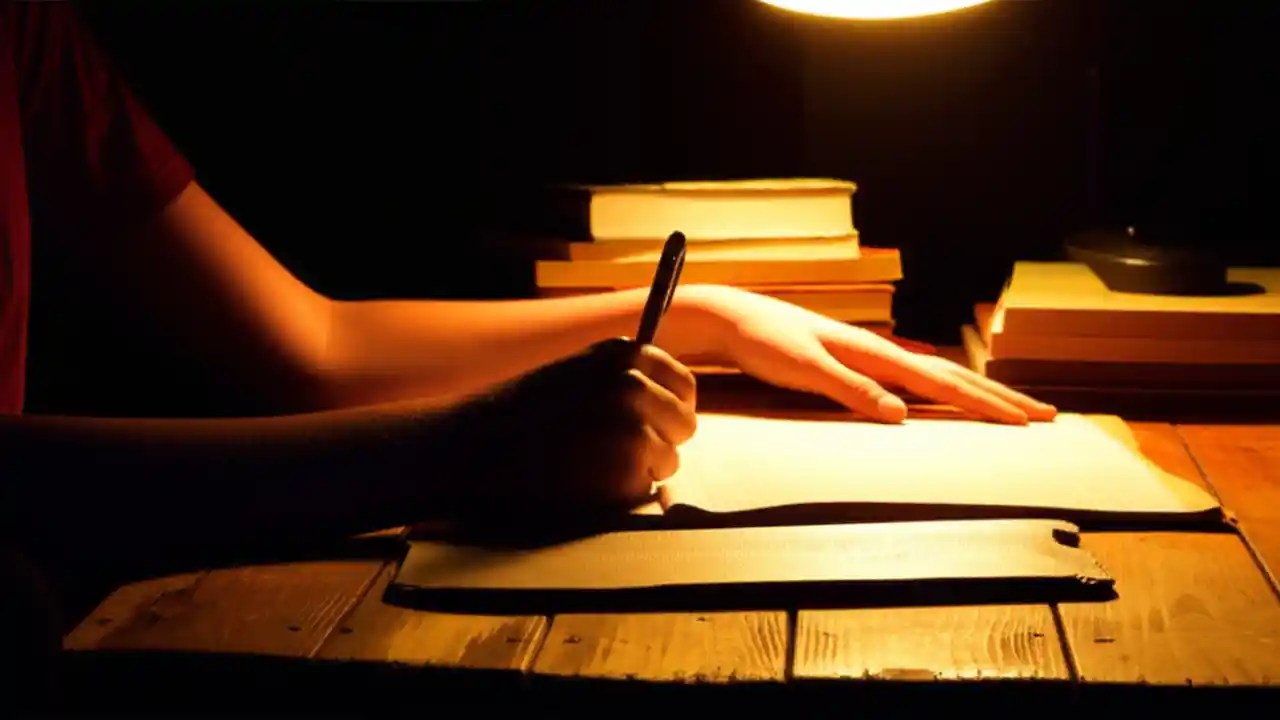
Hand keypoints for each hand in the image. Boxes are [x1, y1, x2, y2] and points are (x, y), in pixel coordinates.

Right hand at [442, 338, 696, 512]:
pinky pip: (644, 489)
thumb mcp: (579, 371)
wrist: (479, 445)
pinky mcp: (627, 470)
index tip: (654, 422)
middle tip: (616, 449)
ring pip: (669, 461)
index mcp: (626, 354)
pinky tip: (586, 481)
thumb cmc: (524, 411)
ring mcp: (634, 428)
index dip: (670, 409)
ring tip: (594, 463)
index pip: (685, 386)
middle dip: (660, 441)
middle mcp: (636, 384)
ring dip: (640, 469)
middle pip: (684, 425)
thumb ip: (625, 377)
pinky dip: (622, 493)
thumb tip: (670, 395)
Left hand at [688, 286, 1054, 424]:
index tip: (1026, 422)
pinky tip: (946, 389)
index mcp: (874, 353)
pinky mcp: (852, 360)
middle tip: (1047, 416)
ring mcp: (868, 354)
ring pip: (937, 376)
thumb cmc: (762, 340)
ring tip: (1012, 407)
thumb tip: (899, 414)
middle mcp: (878, 351)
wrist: (731, 317)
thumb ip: (850, 390)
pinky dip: (942, 388)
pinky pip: (913, 377)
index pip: (942, 384)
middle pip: (953, 378)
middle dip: (1000, 398)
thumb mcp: (802, 367)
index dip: (986, 405)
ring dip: (977, 392)